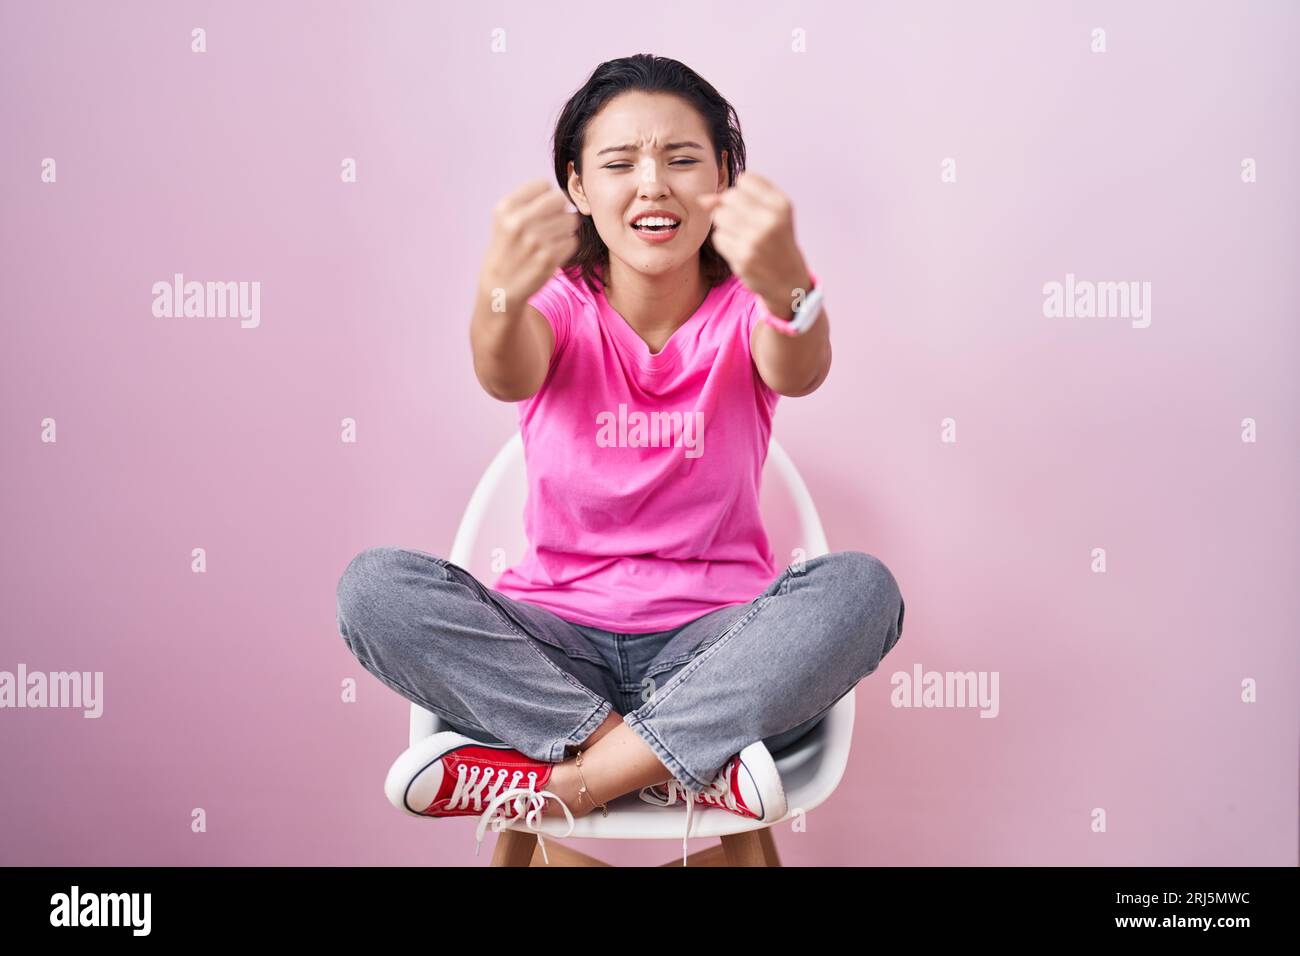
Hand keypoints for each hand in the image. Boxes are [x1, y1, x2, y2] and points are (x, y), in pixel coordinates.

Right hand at [480, 179, 580, 309]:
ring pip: (571, 220)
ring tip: (552, 239)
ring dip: (566, 228)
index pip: (543, 185)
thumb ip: (528, 201)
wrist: (500, 287)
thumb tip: (562, 194)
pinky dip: (567, 246)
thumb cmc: (507, 248)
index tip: (541, 209)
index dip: (546, 196)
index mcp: (506, 208)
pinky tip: (554, 252)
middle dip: (560, 209)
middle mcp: (519, 222)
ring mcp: (535, 241)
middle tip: (553, 222)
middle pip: (560, 199)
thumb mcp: (504, 219)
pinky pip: (573, 241)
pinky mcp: (548, 259)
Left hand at [697, 172, 811, 319]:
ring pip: (719, 216)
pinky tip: (739, 249)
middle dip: (729, 207)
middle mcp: (770, 220)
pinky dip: (725, 242)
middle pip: (729, 197)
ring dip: (724, 224)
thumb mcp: (770, 213)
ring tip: (741, 235)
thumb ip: (739, 198)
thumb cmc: (776, 240)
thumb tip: (702, 199)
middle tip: (743, 222)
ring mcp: (755, 240)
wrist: (788, 280)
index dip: (743, 192)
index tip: (752, 205)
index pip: (745, 179)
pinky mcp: (742, 257)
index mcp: (781, 204)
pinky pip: (718, 238)